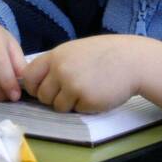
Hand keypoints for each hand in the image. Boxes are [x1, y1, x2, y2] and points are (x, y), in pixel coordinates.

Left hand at [21, 35, 144, 113]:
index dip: (34, 87)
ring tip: (86, 90)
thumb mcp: (76, 51)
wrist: (132, 61)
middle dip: (54, 98)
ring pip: (58, 107)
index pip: (29, 77)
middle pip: (43, 96)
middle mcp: (61, 70)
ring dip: (70, 104)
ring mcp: (73, 85)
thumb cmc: (105, 55)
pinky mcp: (87, 100)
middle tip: (72, 90)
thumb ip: (56, 64)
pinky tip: (97, 93)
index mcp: (56, 56)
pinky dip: (85, 106)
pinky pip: (77, 110)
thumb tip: (37, 82)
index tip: (43, 90)